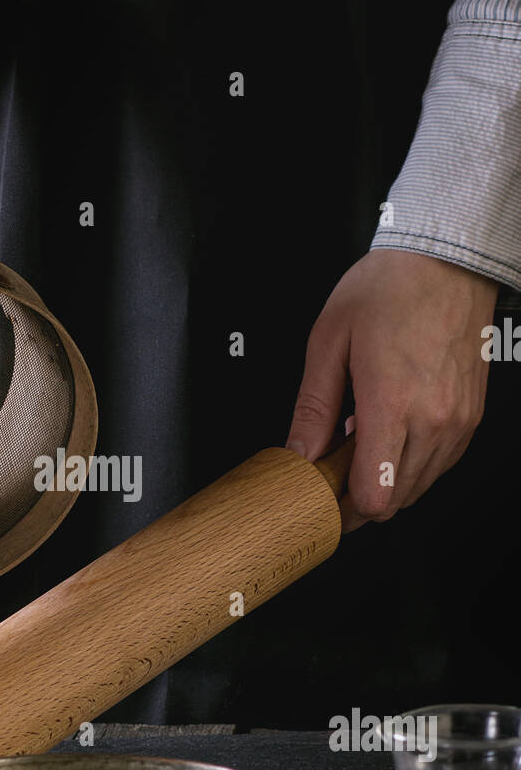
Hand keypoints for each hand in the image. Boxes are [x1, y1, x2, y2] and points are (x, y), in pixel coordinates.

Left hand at [286, 248, 497, 529]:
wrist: (445, 260)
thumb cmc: (388, 289)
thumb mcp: (329, 342)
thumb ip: (313, 409)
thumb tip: (299, 455)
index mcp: (392, 404)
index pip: (374, 496)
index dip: (343, 508)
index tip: (324, 498)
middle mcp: (432, 420)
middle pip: (395, 501)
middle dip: (360, 497)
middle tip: (335, 471)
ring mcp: (457, 421)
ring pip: (419, 487)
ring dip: (388, 481)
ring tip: (362, 445)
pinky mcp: (471, 417)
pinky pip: (440, 464)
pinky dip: (413, 463)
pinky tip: (392, 435)